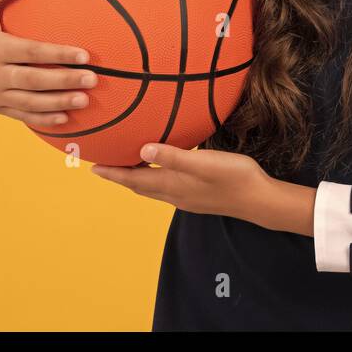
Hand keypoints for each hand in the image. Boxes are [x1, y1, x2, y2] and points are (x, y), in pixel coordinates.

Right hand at [0, 0, 95, 128]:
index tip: (84, 55)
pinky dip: (43, 119)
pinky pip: (22, 115)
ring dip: (59, 103)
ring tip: (85, 100)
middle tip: (93, 79)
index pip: (30, 52)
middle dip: (65, 81)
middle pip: (34, 81)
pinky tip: (65, 118)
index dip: (57, 54)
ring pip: (30, 102)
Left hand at [91, 143, 274, 223]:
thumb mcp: (204, 163)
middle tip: (104, 165)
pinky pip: (167, 186)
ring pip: (153, 187)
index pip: (134, 180)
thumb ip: (174, 156)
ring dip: (137, 177)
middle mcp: (174, 194)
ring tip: (127, 165)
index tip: (92, 167)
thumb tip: (141, 151)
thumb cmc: (234, 178)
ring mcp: (186, 197)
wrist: (259, 200)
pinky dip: (155, 177)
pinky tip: (164, 168)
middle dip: (120, 176)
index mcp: (172, 186)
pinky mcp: (198, 196)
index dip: (113, 174)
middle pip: (139, 185)